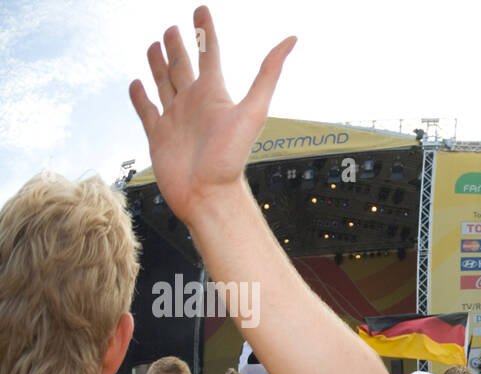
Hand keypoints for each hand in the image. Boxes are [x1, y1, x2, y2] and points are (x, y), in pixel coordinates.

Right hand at [129, 7, 294, 225]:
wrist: (208, 195)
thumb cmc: (231, 158)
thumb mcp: (253, 109)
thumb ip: (269, 73)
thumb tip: (292, 39)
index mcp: (214, 94)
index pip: (210, 53)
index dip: (205, 30)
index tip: (201, 10)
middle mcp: (194, 104)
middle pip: (183, 66)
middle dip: (178, 46)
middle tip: (171, 28)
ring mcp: (175, 119)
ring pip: (164, 83)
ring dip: (158, 64)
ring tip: (154, 46)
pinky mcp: (157, 136)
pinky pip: (146, 110)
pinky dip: (139, 96)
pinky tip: (136, 84)